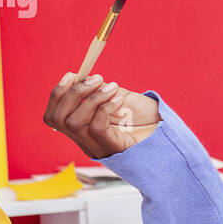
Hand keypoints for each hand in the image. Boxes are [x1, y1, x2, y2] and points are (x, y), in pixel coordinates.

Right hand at [43, 73, 159, 158]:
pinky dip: (105, 108)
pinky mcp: (113, 149)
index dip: (58, 93)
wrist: (168, 132)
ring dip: (91, 98)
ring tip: (112, 88)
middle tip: (97, 79)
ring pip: (74, 123)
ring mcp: (98, 146)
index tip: (74, 74)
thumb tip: (82, 77)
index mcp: (83, 129)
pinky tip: (119, 100)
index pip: (54, 116)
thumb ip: (98, 89)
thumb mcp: (118, 97)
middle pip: (57, 119)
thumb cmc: (145, 117)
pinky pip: (96, 127)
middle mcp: (85, 140)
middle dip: (72, 93)